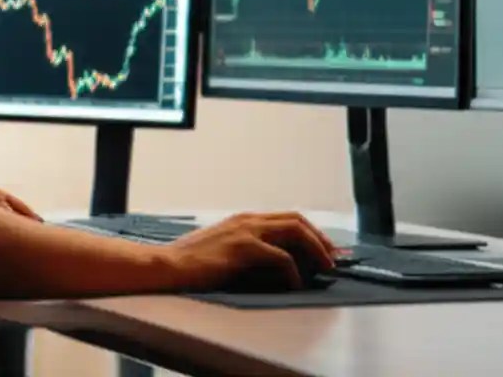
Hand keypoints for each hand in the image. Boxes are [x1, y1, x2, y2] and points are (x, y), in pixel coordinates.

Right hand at [167, 212, 338, 290]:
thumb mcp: (225, 250)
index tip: (326, 250)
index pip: (287, 218)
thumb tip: (279, 265)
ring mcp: (246, 231)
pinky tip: (295, 284)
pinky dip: (294, 271)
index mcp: (244, 220)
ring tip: (325, 268)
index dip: (311, 233)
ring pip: (294, 230)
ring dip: (315, 249)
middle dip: (320, 238)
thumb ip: (248, 250)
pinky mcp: (243, 248)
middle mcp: (248, 220)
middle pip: (297, 220)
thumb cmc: (192, 264)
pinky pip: (280, 257)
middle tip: (333, 259)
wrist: (168, 266)